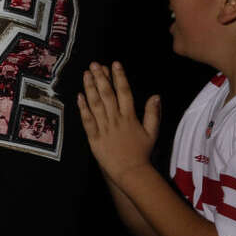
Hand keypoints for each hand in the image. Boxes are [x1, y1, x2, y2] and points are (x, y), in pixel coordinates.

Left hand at [77, 62, 161, 181]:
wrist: (131, 171)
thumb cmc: (141, 152)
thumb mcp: (152, 132)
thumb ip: (153, 113)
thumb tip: (156, 96)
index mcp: (130, 117)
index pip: (124, 92)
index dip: (119, 77)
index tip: (114, 64)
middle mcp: (116, 120)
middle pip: (107, 95)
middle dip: (101, 77)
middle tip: (95, 64)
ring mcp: (104, 128)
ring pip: (96, 104)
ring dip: (90, 88)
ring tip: (86, 74)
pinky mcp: (94, 137)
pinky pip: (87, 120)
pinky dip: (83, 108)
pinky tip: (79, 96)